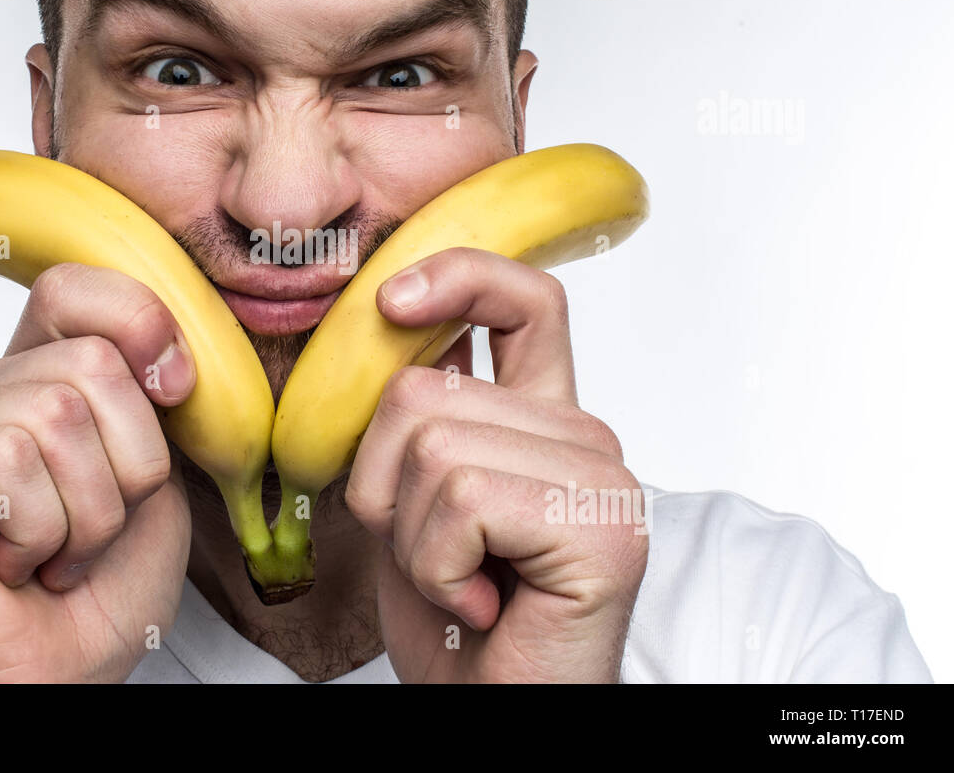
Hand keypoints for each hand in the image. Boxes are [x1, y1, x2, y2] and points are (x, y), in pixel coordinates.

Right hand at [0, 263, 194, 682]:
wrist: (63, 678)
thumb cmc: (103, 587)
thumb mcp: (154, 472)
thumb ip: (148, 395)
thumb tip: (159, 349)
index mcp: (35, 376)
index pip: (74, 287)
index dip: (140, 325)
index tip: (173, 394)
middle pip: (89, 362)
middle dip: (127, 467)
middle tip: (92, 529)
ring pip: (56, 412)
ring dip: (89, 514)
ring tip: (55, 555)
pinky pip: (8, 459)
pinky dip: (40, 530)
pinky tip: (13, 566)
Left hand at [345, 248, 648, 682]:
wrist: (490, 711)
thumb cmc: (455, 618)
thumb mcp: (414, 500)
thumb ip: (419, 418)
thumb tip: (391, 320)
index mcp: (543, 420)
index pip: (525, 300)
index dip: (460, 276)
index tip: (391, 301)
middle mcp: (583, 436)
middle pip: (427, 387)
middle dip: (386, 483)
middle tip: (435, 554)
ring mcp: (601, 476)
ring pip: (434, 441)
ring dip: (411, 535)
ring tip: (459, 581)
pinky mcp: (601, 526)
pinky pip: (462, 499)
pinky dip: (438, 565)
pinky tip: (480, 602)